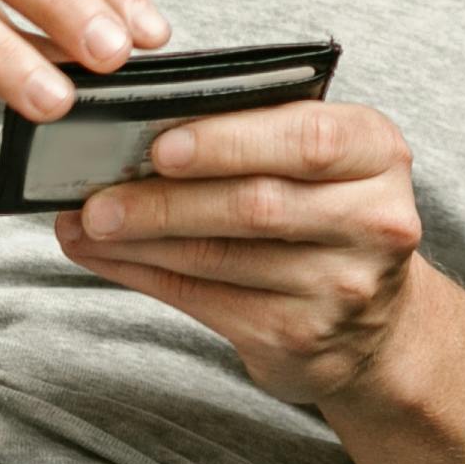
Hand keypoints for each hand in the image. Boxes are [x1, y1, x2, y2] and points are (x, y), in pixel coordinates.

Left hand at [55, 99, 430, 407]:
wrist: (374, 324)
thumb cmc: (327, 214)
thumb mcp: (320, 160)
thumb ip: (255, 133)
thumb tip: (137, 126)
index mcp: (378, 155)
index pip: (308, 138)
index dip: (230, 141)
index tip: (161, 145)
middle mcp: (373, 223)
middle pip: (256, 205)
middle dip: (165, 200)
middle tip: (98, 196)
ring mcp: (340, 288)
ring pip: (220, 258)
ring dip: (140, 240)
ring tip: (86, 224)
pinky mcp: (298, 337)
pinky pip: (203, 301)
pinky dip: (144, 275)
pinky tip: (107, 257)